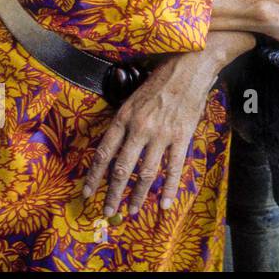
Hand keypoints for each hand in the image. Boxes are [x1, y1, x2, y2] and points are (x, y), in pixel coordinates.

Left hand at [81, 29, 253, 216]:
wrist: (191, 66)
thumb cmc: (161, 78)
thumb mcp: (133, 96)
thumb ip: (123, 120)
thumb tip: (113, 144)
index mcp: (124, 117)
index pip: (103, 153)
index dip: (94, 176)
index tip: (87, 193)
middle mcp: (140, 128)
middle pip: (122, 168)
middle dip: (113, 193)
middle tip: (107, 211)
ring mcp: (162, 134)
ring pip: (146, 173)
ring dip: (137, 195)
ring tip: (131, 211)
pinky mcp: (183, 136)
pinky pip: (174, 167)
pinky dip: (169, 188)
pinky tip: (164, 204)